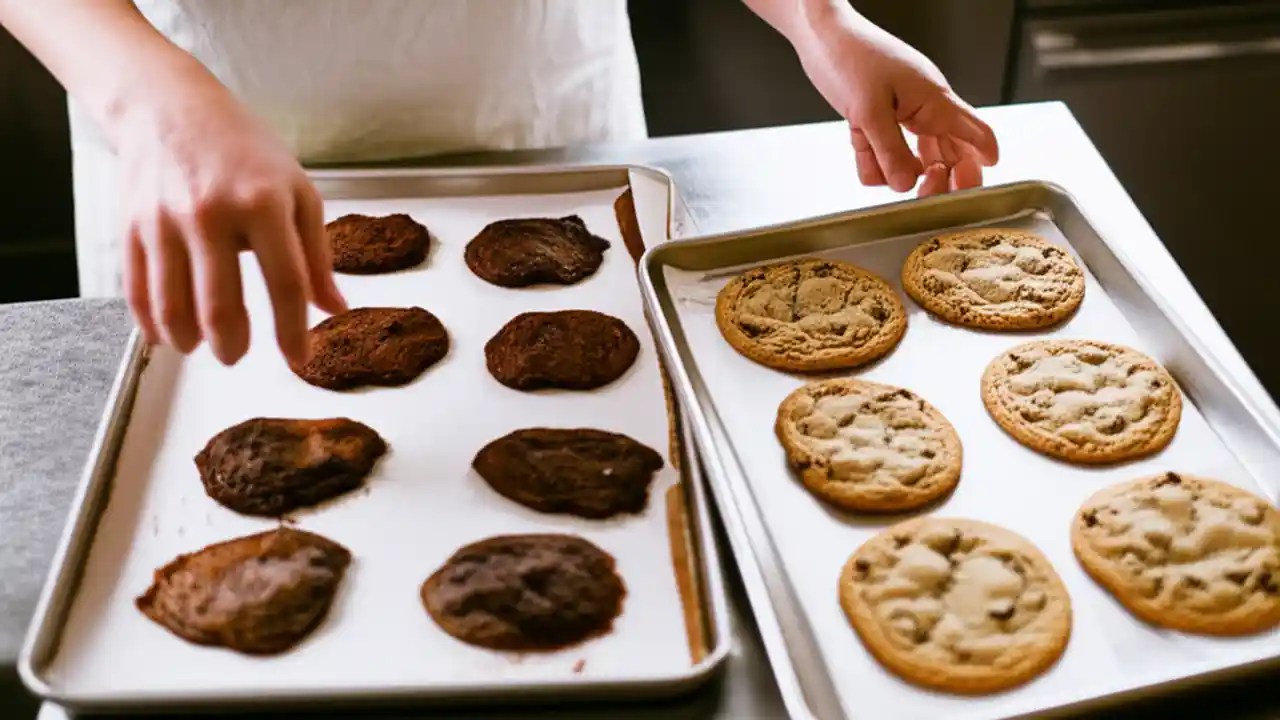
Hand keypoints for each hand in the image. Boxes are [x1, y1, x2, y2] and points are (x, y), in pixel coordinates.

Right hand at [114, 73, 345, 365]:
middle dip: (233, 346)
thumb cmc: (245, 151)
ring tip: (204, 346)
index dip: (293, 330)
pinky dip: (153, 323)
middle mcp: (211, 213)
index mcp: (264, 204)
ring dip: (190, 340)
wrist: (170, 107)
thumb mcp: (297, 191)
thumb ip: (316, 254)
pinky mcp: (131, 226)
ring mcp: (165, 221)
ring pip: (173, 307)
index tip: (299, 359)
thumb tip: (333, 308)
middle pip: (221, 306)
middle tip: (238, 356)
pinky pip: (139, 291)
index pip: (285, 282)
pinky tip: (168, 335)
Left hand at [793, 9, 998, 196]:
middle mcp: (923, 109)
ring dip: (898, 170)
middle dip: (939, 179)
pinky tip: (860, 149)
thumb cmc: (849, 57)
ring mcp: (900, 116)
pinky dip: (871, 159)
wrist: (819, 34)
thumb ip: (889, 151)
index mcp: (934, 101)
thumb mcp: (868, 110)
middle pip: (947, 154)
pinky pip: (882, 153)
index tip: (976, 189)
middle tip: (927, 195)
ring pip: (912, 158)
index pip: (974, 131)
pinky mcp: (876, 121)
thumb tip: (907, 186)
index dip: (982, 160)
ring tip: (888, 172)